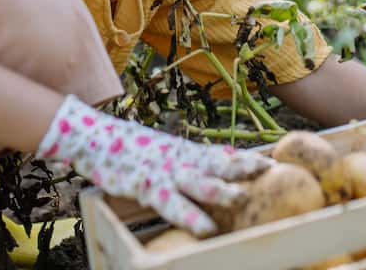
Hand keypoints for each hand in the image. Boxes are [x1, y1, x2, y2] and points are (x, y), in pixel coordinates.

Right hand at [38, 95, 270, 235]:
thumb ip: (192, 159)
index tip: (271, 164)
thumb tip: (223, 160)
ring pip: (198, 182)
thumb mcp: (165, 152)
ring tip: (243, 198)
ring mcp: (163, 172)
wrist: (94, 137)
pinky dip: (189, 216)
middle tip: (268, 173)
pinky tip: (205, 228)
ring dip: (220, 190)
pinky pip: (171, 203)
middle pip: (217, 164)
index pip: (220, 155)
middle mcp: (178, 160)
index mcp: (184, 152)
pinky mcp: (145, 185)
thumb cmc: (131, 149)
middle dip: (243, 170)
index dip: (245, 160)